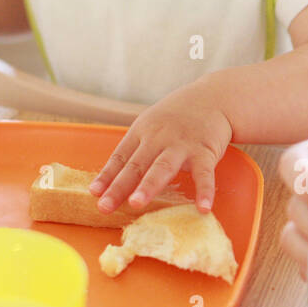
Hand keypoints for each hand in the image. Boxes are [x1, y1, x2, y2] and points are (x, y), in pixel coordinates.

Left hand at [90, 82, 232, 212]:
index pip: (120, 157)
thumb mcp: (152, 126)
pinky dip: (204, 191)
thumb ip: (138, 150)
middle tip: (105, 206)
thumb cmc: (177, 118)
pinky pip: (204, 174)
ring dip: (148, 186)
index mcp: (142, 132)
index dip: (106, 176)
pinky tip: (203, 208)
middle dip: (120, 186)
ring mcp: (182, 145)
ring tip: (136, 204)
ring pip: (163, 167)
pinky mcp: (205, 151)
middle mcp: (159, 138)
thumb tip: (114, 181)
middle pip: (136, 164)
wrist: (213, 98)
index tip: (94, 193)